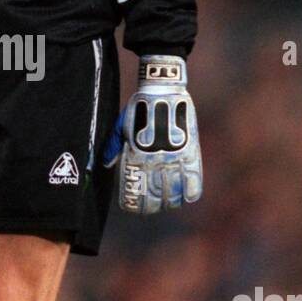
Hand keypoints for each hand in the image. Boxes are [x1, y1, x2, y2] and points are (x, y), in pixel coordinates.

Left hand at [102, 55, 201, 214]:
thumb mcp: (121, 126)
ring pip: (175, 190)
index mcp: (136, 155)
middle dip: (153, 206)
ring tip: (170, 204)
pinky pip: (194, 177)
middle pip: (156, 194)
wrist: (163, 90)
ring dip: (172, 201)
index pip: (135, 189)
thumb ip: (113, 146)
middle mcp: (155, 159)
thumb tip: (107, 164)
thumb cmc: (139, 108)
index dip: (135, 203)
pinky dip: (192, 190)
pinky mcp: (191, 150)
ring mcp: (174, 156)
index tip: (134, 209)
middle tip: (151, 209)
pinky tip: (188, 198)